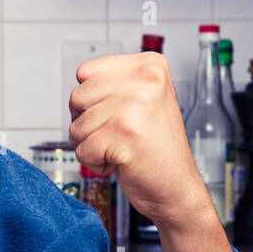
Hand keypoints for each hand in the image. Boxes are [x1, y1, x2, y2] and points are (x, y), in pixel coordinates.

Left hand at [68, 52, 214, 232]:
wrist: (176, 186)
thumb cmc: (155, 148)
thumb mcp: (143, 101)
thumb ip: (113, 86)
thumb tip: (77, 91)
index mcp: (149, 66)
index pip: (85, 72)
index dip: (88, 101)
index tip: (113, 115)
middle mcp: (146, 80)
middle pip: (76, 98)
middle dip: (86, 124)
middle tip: (114, 136)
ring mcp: (136, 106)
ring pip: (76, 126)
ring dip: (91, 145)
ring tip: (120, 148)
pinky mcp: (125, 134)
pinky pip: (82, 150)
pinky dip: (94, 164)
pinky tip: (120, 161)